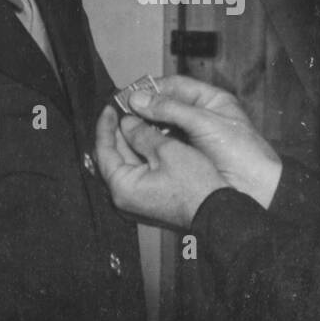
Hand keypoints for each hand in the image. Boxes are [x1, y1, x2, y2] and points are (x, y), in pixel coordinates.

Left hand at [95, 105, 227, 228]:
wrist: (216, 212)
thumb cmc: (194, 184)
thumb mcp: (168, 151)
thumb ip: (142, 134)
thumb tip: (127, 122)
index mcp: (122, 186)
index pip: (103, 151)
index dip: (105, 126)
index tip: (110, 108)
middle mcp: (123, 197)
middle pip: (112, 158)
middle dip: (117, 133)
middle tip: (124, 111)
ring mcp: (135, 200)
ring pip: (125, 164)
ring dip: (129, 143)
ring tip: (137, 121)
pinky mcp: (147, 200)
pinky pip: (136, 173)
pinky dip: (140, 156)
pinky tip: (148, 140)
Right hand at [126, 75, 282, 209]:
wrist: (257, 189)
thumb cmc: (241, 152)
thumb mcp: (205, 123)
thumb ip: (172, 109)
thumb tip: (139, 99)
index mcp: (211, 100)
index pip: (175, 85)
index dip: (152, 88)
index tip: (130, 94)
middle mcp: (201, 115)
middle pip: (166, 105)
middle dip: (145, 108)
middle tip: (121, 111)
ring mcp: (194, 137)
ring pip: (163, 126)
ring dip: (145, 127)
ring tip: (125, 128)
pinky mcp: (189, 156)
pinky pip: (166, 145)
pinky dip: (151, 144)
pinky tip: (137, 145)